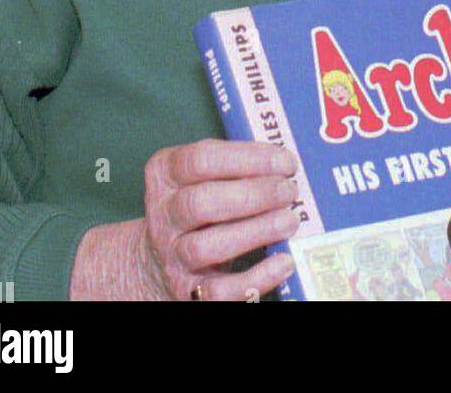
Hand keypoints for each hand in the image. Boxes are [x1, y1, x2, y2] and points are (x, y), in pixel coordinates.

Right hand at [140, 139, 300, 299]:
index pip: (201, 159)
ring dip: (255, 232)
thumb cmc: (198, 207)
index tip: (285, 162)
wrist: (161, 260)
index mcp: (165, 174)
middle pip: (201, 202)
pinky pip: (219, 291)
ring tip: (289, 221)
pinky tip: (283, 262)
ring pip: (206, 247)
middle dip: (253, 194)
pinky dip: (256, 278)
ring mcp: (173, 256)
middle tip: (289, 191)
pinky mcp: (189, 291)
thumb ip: (235, 167)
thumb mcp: (202, 176)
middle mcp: (164, 215)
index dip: (248, 159)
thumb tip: (285, 168)